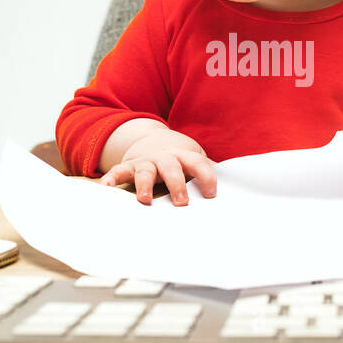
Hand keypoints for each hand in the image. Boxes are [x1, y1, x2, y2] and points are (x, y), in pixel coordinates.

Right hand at [97, 127, 217, 205]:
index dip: (207, 178)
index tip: (211, 194)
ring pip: (145, 171)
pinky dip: (111, 178)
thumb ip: (208, 171)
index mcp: (185, 156)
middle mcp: (165, 158)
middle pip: (172, 169)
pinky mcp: (129, 165)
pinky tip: (105, 187)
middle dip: (176, 184)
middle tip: (181, 203)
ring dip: (144, 185)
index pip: (199, 164)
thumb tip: (237, 187)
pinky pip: (118, 171)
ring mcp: (146, 161)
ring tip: (144, 200)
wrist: (153, 139)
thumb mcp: (195, 158)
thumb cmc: (180, 156)